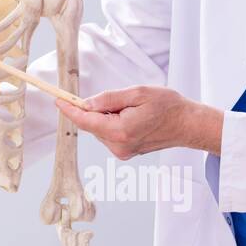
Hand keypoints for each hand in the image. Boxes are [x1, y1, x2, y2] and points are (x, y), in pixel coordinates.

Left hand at [55, 86, 222, 158]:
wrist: (187, 124)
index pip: (86, 120)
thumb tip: (87, 103)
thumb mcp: (137, 93)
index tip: (58, 100)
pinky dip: (113, 124)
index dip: (70, 110)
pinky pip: (109, 134)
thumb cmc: (167, 106)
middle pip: (92, 125)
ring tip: (132, 109)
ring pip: (100, 130)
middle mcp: (118, 145)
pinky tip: (132, 118)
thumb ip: (109, 99)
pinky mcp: (125, 152)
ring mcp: (122, 151)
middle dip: (96, 109)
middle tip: (118, 99)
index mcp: (120, 131)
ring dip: (106, 117)